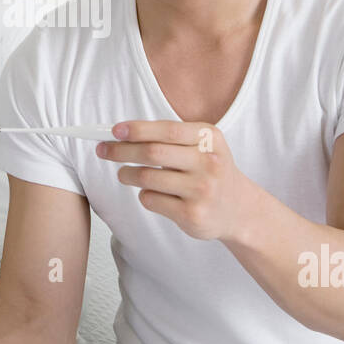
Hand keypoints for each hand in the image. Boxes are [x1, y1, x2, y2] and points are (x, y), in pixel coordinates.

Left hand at [95, 119, 253, 242]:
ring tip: (123, 174)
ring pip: (147, 178)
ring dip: (127, 174)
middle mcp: (208, 163)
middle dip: (122, 150)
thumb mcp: (203, 146)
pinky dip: (144, 195)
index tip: (115, 130)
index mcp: (210, 139)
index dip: (138, 129)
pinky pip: (151, 200)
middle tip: (104, 150)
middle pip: (153, 153)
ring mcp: (201, 191)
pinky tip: (153, 193)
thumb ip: (170, 138)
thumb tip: (121, 133)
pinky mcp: (192, 214)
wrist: (239, 209)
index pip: (168, 130)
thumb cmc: (210, 171)